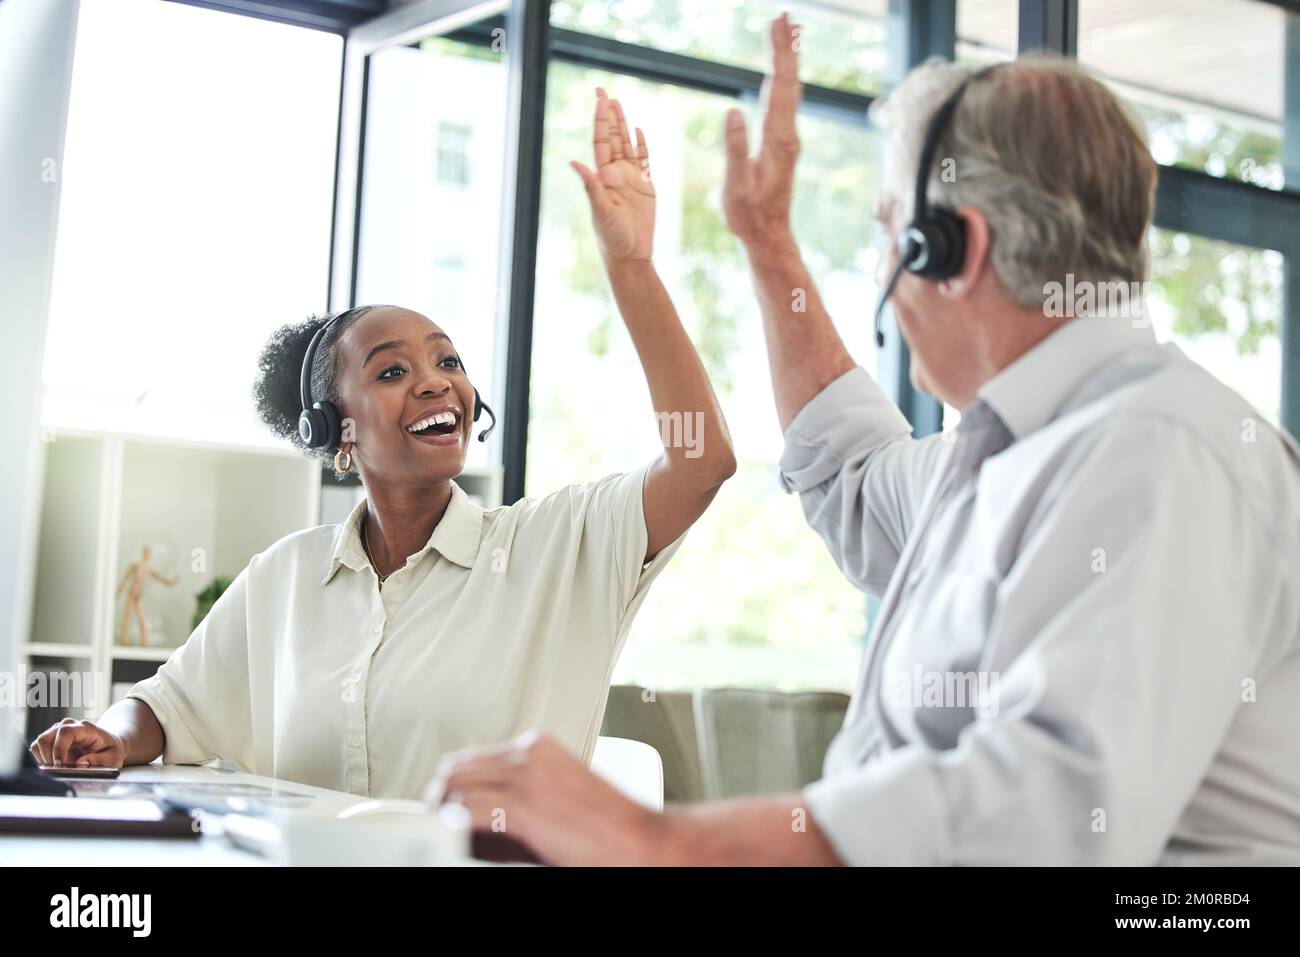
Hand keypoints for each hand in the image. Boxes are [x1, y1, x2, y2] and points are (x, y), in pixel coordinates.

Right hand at [29, 718, 126, 768]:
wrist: (109, 744)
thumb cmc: (111, 751)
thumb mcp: (112, 758)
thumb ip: (98, 760)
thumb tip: (80, 763)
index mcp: (85, 728)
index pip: (65, 732)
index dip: (58, 749)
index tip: (59, 765)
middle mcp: (70, 726)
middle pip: (47, 736)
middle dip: (48, 756)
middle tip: (57, 770)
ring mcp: (59, 731)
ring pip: (40, 742)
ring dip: (43, 758)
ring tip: (55, 768)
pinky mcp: (53, 739)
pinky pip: (38, 747)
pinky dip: (41, 758)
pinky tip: (52, 766)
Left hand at [426, 732, 666, 865]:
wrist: (639, 841)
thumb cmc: (608, 827)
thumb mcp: (560, 794)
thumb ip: (521, 795)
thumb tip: (477, 816)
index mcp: (538, 747)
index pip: (473, 757)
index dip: (453, 784)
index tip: (445, 805)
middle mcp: (527, 753)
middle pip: (457, 766)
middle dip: (441, 795)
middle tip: (436, 822)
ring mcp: (523, 776)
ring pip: (454, 784)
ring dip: (441, 810)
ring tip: (442, 833)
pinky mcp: (521, 805)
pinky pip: (463, 809)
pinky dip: (450, 824)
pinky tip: (451, 838)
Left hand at [571, 89, 655, 267]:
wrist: (632, 255)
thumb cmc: (613, 238)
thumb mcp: (602, 211)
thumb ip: (591, 186)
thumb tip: (575, 163)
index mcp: (604, 177)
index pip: (601, 141)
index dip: (601, 120)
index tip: (600, 99)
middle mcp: (615, 174)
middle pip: (612, 137)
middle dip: (608, 114)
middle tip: (603, 91)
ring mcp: (631, 179)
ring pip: (626, 144)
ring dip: (622, 124)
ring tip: (617, 103)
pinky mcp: (645, 187)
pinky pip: (643, 161)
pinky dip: (641, 145)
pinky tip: (639, 131)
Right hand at [722, 13, 802, 249]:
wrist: (769, 235)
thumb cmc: (749, 214)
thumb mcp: (736, 184)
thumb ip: (735, 147)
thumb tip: (733, 111)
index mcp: (777, 138)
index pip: (779, 86)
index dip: (779, 53)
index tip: (778, 24)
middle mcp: (788, 133)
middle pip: (788, 81)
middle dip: (786, 47)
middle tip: (784, 17)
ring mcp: (788, 138)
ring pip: (790, 90)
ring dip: (786, 60)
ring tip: (785, 34)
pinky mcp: (783, 144)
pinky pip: (785, 103)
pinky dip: (783, 80)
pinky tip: (780, 75)